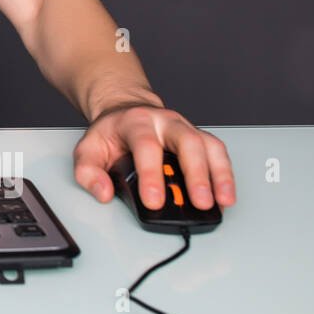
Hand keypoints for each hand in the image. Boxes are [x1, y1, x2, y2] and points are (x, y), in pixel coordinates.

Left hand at [73, 104, 235, 210]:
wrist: (125, 111)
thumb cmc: (110, 134)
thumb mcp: (88, 149)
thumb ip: (88, 173)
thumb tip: (103, 193)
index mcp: (136, 122)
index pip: (146, 146)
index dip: (151, 175)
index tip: (154, 201)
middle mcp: (165, 122)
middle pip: (187, 142)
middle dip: (196, 174)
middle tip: (199, 202)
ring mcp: (185, 128)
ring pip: (208, 146)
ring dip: (219, 175)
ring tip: (222, 201)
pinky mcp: (199, 138)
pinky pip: (218, 153)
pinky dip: (225, 175)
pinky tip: (225, 196)